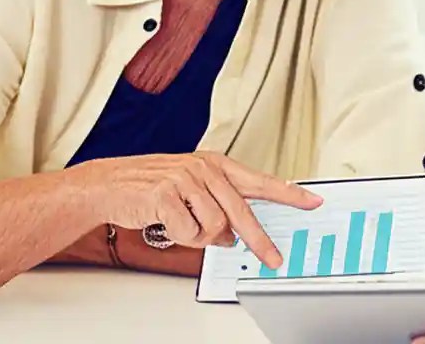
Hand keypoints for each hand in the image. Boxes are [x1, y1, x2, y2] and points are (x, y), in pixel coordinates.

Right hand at [71, 151, 321, 268]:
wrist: (111, 183)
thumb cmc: (152, 187)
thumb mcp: (192, 190)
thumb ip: (217, 208)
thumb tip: (235, 236)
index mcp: (216, 165)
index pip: (261, 181)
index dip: (289, 193)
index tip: (314, 202)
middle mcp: (205, 169)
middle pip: (243, 212)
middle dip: (259, 240)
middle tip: (274, 259)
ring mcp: (186, 179)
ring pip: (214, 227)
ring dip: (199, 236)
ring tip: (181, 224)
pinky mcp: (167, 195)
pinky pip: (188, 232)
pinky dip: (180, 236)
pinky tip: (166, 222)